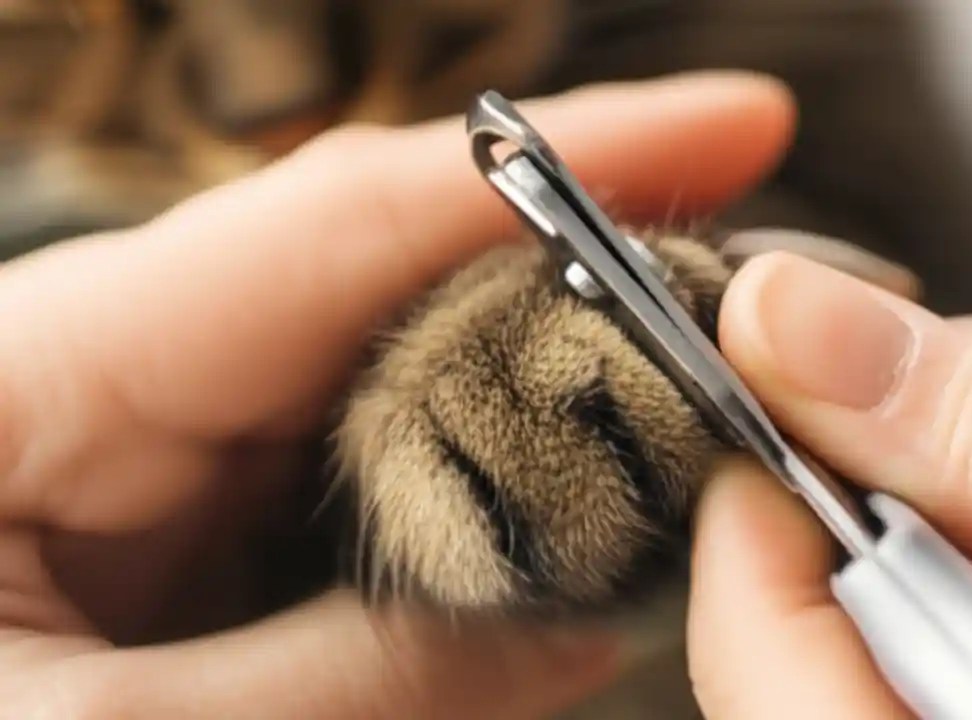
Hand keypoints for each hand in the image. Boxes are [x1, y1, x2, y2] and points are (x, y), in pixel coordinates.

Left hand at [0, 71, 794, 718]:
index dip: (560, 159)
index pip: (345, 218)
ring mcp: (169, 452)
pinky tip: (570, 532)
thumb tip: (587, 626)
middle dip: (582, 294)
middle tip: (746, 326)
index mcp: (47, 365)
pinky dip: (483, 511)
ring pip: (404, 395)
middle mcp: (124, 377)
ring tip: (687, 429)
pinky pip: (375, 487)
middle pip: (399, 289)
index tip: (737, 119)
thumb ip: (360, 682)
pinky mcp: (195, 529)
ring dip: (548, 413)